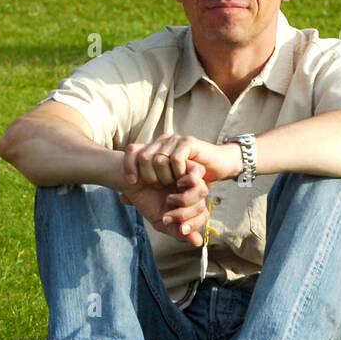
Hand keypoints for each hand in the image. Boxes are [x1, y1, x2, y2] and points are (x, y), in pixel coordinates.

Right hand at [119, 160, 210, 246]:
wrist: (130, 180)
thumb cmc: (145, 200)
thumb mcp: (161, 221)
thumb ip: (178, 232)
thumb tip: (198, 242)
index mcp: (190, 206)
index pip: (202, 216)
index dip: (193, 224)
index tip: (178, 229)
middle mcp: (193, 192)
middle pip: (203, 204)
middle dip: (185, 213)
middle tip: (167, 215)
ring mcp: (191, 178)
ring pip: (202, 191)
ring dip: (183, 199)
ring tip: (167, 199)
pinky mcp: (186, 163)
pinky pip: (198, 173)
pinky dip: (189, 181)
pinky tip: (177, 183)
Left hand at [125, 134, 242, 187]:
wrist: (218, 167)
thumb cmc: (190, 179)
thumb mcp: (164, 187)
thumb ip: (145, 192)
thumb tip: (122, 198)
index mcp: (154, 148)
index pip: (132, 149)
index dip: (128, 165)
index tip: (131, 182)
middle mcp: (162, 141)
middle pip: (143, 157)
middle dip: (149, 177)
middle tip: (159, 187)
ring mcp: (175, 140)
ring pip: (158, 160)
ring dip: (164, 177)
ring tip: (172, 185)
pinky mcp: (189, 143)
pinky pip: (176, 159)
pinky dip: (177, 172)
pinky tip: (182, 180)